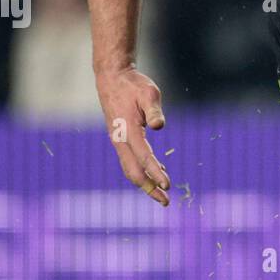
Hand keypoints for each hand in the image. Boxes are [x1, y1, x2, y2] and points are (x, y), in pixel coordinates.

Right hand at [94, 67, 170, 205]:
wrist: (111, 78)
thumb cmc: (132, 85)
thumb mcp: (148, 92)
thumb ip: (154, 109)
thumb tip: (159, 125)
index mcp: (128, 130)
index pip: (144, 157)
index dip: (156, 173)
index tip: (168, 185)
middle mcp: (120, 140)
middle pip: (133, 171)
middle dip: (149, 188)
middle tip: (166, 201)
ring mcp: (118, 141)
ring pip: (130, 169)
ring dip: (145, 183)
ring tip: (162, 194)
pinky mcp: (120, 139)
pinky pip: (130, 161)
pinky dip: (143, 170)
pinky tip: (157, 172)